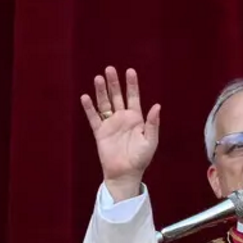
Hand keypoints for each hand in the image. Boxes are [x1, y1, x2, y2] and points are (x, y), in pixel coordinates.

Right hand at [80, 66, 160, 201]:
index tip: (130, 71)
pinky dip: (89, 108)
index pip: (134, 97)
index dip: (132, 84)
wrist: (126, 173)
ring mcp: (110, 124)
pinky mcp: (100, 132)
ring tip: (98, 78)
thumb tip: (157, 106)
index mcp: (136, 119)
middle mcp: (122, 118)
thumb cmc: (141, 159)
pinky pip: (93, 118)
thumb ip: (153, 123)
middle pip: (117, 96)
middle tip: (110, 69)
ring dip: (101, 91)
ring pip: (105, 103)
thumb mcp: (150, 141)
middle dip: (114, 83)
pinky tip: (85, 97)